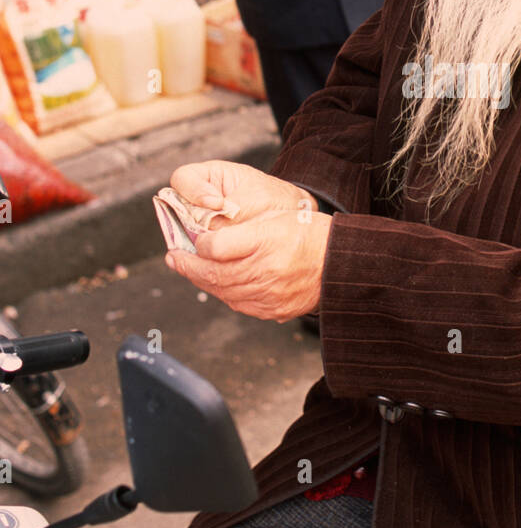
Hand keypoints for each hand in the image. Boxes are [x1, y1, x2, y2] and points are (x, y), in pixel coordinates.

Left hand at [163, 161, 329, 320]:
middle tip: (174, 258)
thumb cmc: (307, 235)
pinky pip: (240, 304)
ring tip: (190, 270)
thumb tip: (206, 244)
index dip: (201, 244)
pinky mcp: (274, 310)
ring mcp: (269, 295)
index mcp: (266, 242)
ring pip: (224, 291)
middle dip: (189, 266)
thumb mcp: (274, 218)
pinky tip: (219, 284)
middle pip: (215, 273)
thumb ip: (239, 231)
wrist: (339, 263)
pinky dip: (225, 294)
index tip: (195, 240)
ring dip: (203, 281)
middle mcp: (266, 271)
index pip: (217, 247)